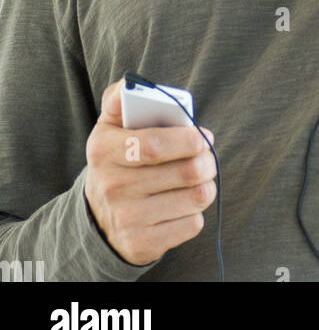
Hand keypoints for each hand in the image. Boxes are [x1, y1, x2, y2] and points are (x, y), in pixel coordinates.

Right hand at [84, 79, 216, 266]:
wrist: (100, 215)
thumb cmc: (118, 158)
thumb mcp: (111, 126)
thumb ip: (121, 98)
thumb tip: (131, 85)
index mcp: (103, 149)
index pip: (153, 145)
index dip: (189, 139)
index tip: (204, 136)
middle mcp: (111, 187)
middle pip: (186, 172)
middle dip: (207, 160)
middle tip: (208, 156)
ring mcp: (126, 219)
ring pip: (196, 198)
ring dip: (207, 184)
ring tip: (199, 176)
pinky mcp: (141, 244)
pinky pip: (192, 224)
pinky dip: (196, 211)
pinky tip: (183, 203)